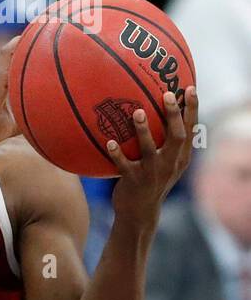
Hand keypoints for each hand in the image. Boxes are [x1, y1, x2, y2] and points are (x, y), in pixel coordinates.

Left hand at [107, 87, 196, 223]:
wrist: (139, 211)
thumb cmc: (149, 180)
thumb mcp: (164, 163)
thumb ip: (164, 142)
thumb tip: (152, 110)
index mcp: (180, 157)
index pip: (191, 130)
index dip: (192, 109)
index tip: (191, 88)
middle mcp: (170, 163)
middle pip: (178, 136)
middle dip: (174, 115)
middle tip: (168, 94)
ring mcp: (153, 173)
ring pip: (150, 149)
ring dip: (144, 131)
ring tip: (138, 112)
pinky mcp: (134, 181)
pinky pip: (124, 165)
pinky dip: (117, 153)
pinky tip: (109, 142)